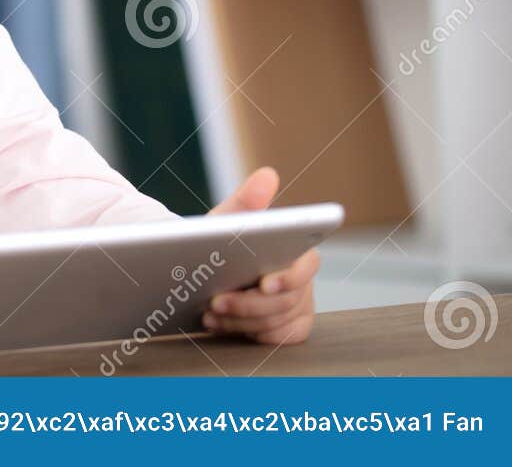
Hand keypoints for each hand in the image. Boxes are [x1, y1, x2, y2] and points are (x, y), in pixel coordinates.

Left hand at [204, 167, 318, 343]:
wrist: (207, 269)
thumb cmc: (223, 241)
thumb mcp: (228, 220)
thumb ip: (247, 201)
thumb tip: (267, 174)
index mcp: (298, 251)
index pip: (306, 266)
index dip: (288, 277)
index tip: (264, 284)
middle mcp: (304, 280)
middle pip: (286, 301)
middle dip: (248, 303)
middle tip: (215, 302)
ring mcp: (299, 306)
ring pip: (278, 322)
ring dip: (242, 320)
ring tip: (210, 313)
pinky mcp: (290, 327)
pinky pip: (279, 338)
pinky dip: (250, 334)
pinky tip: (222, 326)